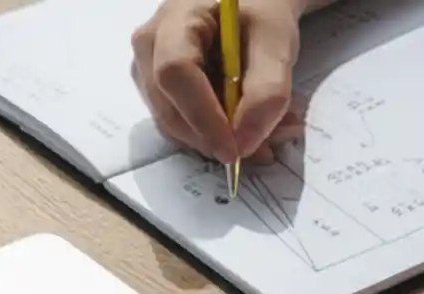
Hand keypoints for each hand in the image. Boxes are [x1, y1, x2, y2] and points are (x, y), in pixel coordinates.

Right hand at [130, 0, 306, 164]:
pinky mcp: (157, 91)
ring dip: (216, 140)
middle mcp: (149, 47)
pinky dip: (213, 136)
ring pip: (172, 124)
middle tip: (261, 148)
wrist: (249, 5)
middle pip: (168, 107)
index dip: (202, 116)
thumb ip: (267, 90)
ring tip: (263, 133)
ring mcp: (147, 71)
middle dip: (212, 137)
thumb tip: (246, 143)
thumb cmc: (259, 12)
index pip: (175, 73)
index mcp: (174, 21)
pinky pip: (179, 125)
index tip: (234, 149)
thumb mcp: (276, 40)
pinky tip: (244, 127)